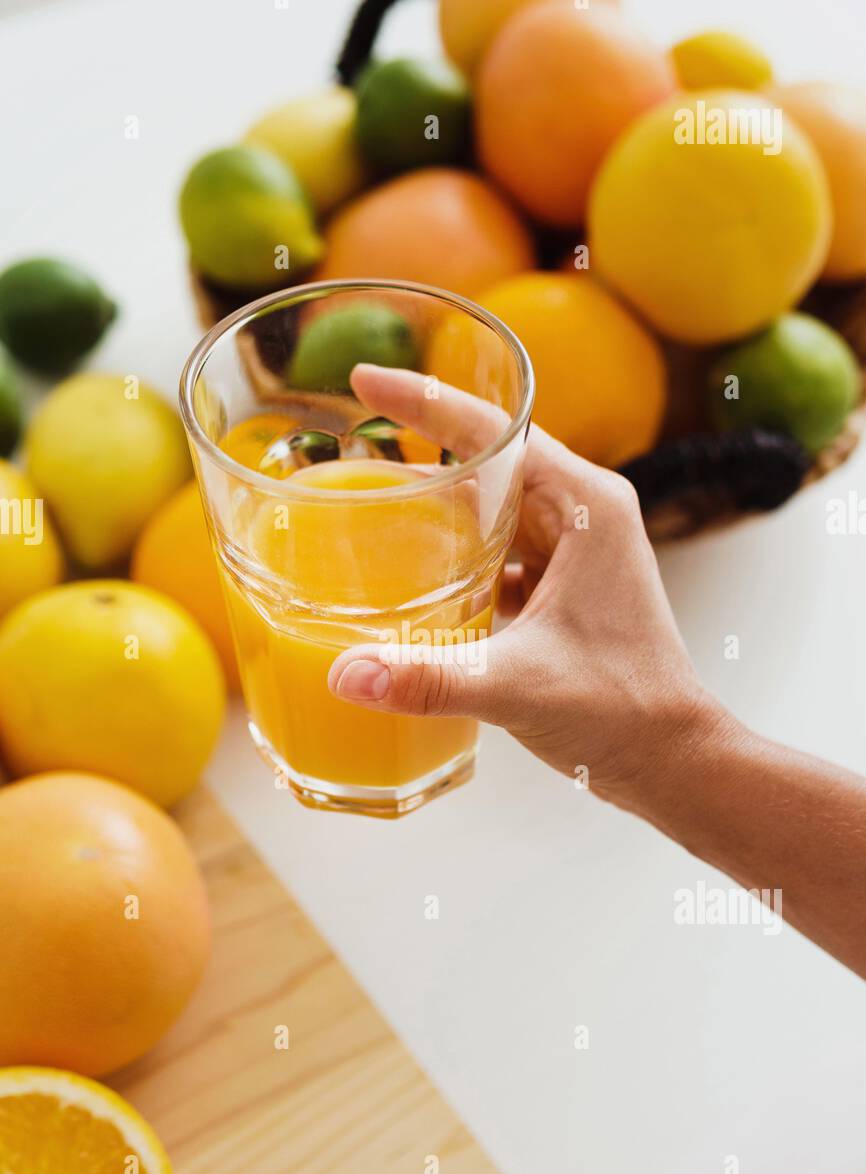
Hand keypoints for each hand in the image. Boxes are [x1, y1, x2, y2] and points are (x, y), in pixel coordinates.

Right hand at [328, 364, 716, 804]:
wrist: (672, 760)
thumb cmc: (623, 711)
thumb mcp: (517, 686)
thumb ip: (430, 677)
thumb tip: (345, 674)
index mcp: (587, 506)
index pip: (496, 429)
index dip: (426, 402)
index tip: (365, 382)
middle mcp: (586, 515)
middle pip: (492, 456)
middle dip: (423, 442)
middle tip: (351, 429)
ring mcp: (578, 551)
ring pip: (495, 504)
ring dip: (440, 499)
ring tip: (371, 492)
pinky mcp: (565, 588)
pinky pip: (501, 548)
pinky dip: (458, 549)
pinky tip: (415, 568)